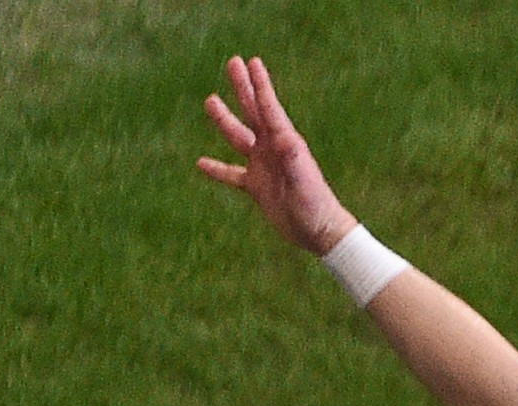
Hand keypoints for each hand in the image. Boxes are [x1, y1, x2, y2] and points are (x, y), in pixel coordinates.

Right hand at [197, 56, 357, 254]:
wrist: (317, 231)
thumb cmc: (315, 204)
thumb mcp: (303, 180)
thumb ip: (294, 158)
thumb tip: (285, 138)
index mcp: (285, 142)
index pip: (268, 108)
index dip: (260, 85)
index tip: (252, 61)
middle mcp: (272, 148)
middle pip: (253, 111)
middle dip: (243, 87)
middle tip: (233, 62)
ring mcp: (263, 165)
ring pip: (238, 137)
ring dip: (224, 120)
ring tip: (210, 100)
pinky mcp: (256, 186)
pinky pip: (232, 174)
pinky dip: (217, 169)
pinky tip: (200, 163)